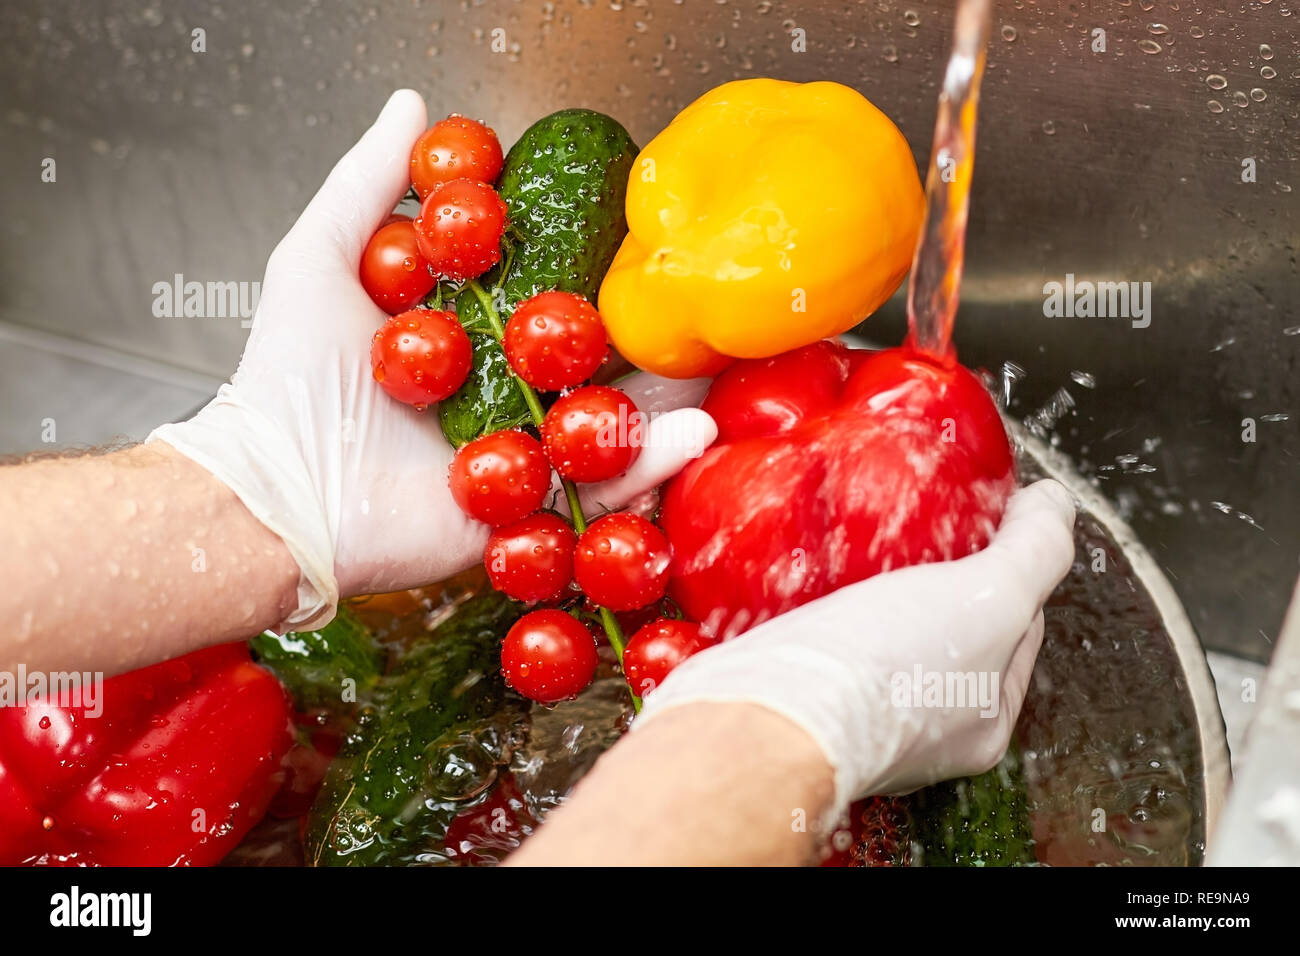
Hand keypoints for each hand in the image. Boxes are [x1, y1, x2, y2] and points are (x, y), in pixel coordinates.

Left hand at [149, 90, 714, 630]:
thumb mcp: (318, 261)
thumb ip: (367, 184)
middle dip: (641, 342)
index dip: (582, 268)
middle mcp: (490, 397)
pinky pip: (592, 489)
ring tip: (706, 373)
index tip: (625, 238)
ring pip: (601, 425)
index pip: (536, 298)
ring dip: (661, 404)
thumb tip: (412, 107)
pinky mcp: (521, 512)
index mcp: (458, 341)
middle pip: (583, 364)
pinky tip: (686, 433)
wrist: (275, 493)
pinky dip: (644, 464)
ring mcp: (511, 457)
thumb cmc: (287, 381)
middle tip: (684, 310)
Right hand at [634, 478, 1076, 827]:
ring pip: (872, 629)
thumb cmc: (886, 673)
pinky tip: (805, 565)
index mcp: (982, 723)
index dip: (1009, 566)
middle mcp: (919, 728)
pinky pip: (813, 633)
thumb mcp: (992, 598)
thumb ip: (1036, 549)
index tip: (985, 520)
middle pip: (943, 627)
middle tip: (916, 523)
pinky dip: (812, 598)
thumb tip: (1056, 505)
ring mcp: (851, 711)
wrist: (768, 714)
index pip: (1018, 628)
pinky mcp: (795, 691)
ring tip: (856, 537)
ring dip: (864, 584)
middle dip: (930, 574)